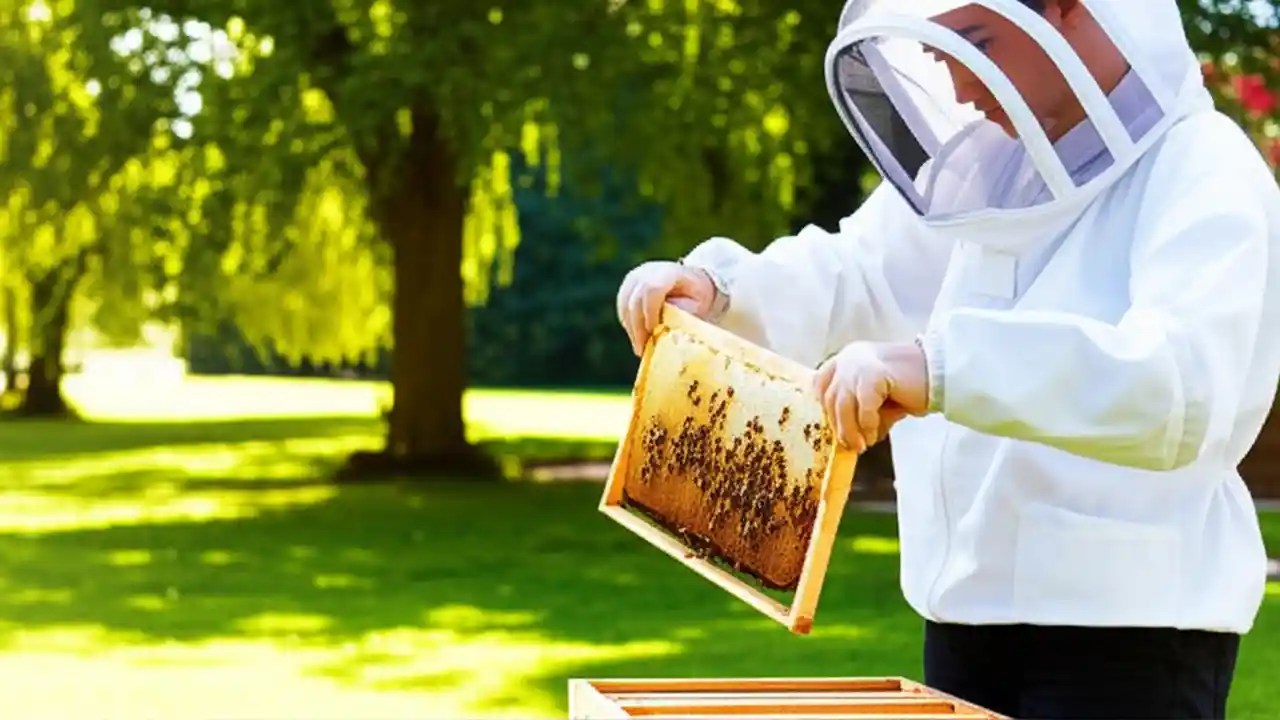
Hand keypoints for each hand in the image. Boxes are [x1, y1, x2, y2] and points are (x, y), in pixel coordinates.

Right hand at [616, 261, 716, 355]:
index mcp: (668, 272)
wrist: (691, 280)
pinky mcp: (626, 287)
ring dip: (632, 330)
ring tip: (642, 348)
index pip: (651, 289)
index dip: (650, 313)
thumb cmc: (697, 295)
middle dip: (638, 328)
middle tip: (643, 350)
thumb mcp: (698, 304)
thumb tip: (666, 328)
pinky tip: (639, 338)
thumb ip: (683, 313)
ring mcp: (634, 278)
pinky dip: (629, 326)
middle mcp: (647, 271)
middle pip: (634, 300)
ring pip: (625, 306)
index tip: (654, 333)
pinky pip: (622, 309)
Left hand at [814, 341, 928, 452]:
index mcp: (849, 358)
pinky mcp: (874, 373)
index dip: (824, 406)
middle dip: (839, 425)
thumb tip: (846, 437)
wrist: (941, 375)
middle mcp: (850, 357)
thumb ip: (859, 410)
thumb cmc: (911, 388)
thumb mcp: (878, 400)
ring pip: (842, 403)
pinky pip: (864, 405)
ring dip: (850, 429)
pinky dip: (867, 422)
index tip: (833, 426)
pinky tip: (875, 433)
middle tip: (852, 445)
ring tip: (862, 445)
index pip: (822, 382)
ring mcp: (860, 363)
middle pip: (831, 397)